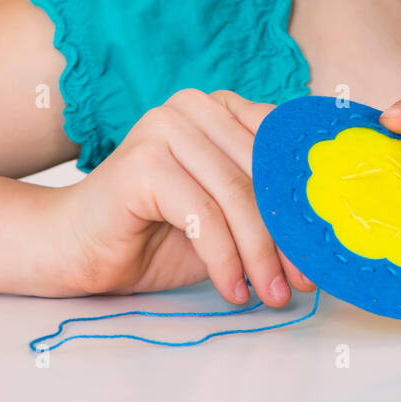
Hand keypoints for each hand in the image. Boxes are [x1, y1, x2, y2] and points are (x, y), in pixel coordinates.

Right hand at [43, 89, 316, 305]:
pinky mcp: (143, 161)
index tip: (325, 248)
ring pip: (238, 198)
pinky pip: (204, 218)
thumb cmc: (153, 233)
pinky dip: (225, 261)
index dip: (307, 201)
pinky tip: (233, 290)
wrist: (73, 248)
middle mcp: (196, 107)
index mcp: (223, 108)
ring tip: (272, 294)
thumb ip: (266, 204)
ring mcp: (166, 127)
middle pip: (263, 175)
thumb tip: (327, 225)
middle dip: (288, 236)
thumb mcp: (226, 215)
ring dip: (260, 256)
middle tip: (304, 281)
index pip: (283, 149)